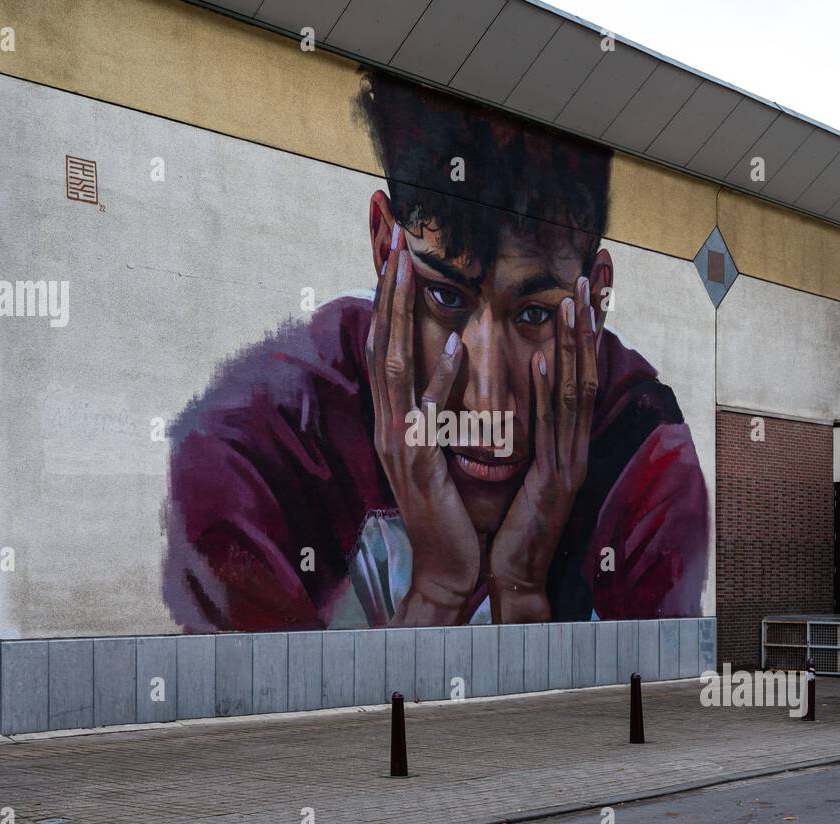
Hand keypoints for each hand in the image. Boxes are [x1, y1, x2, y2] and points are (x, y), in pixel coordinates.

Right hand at [366, 224, 480, 625]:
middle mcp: (388, 423)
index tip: (398, 254)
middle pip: (381, 343)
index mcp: (394, 417)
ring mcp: (398, 443)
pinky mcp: (419, 465)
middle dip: (388, 290)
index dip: (389, 299)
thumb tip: (448, 359)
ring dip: (402, 317)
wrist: (447, 566)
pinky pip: (429, 415)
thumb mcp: (439, 448)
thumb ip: (437, 406)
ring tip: (410, 272)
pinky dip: (441, 382)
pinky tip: (457, 350)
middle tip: (396, 241)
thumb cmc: (449, 508)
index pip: (386, 345)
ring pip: (394, 368)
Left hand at [488, 276, 598, 621]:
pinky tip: (540, 359)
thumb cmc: (515, 526)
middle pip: (586, 375)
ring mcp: (568, 463)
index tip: (581, 295)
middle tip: (584, 281)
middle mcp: (574, 447)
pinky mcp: (553, 481)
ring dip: (571, 346)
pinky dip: (545, 391)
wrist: (515, 577)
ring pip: (574, 393)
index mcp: (566, 444)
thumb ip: (532, 430)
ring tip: (570, 305)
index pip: (579, 378)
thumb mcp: (526, 469)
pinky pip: (549, 428)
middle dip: (586, 327)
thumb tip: (527, 384)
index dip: (583, 336)